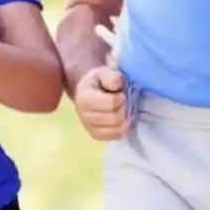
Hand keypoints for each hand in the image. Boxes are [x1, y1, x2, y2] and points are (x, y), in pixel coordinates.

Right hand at [74, 25, 128, 140]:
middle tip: (126, 102)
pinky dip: (122, 129)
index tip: (124, 93)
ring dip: (125, 120)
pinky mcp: (95, 135)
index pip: (111, 103)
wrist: (89, 90)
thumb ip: (111, 76)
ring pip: (115, 129)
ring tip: (124, 110)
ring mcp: (88, 126)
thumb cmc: (99, 80)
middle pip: (114, 118)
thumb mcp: (104, 72)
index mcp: (84, 97)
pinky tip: (122, 120)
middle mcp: (83, 114)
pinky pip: (114, 136)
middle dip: (125, 109)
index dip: (122, 98)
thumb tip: (118, 85)